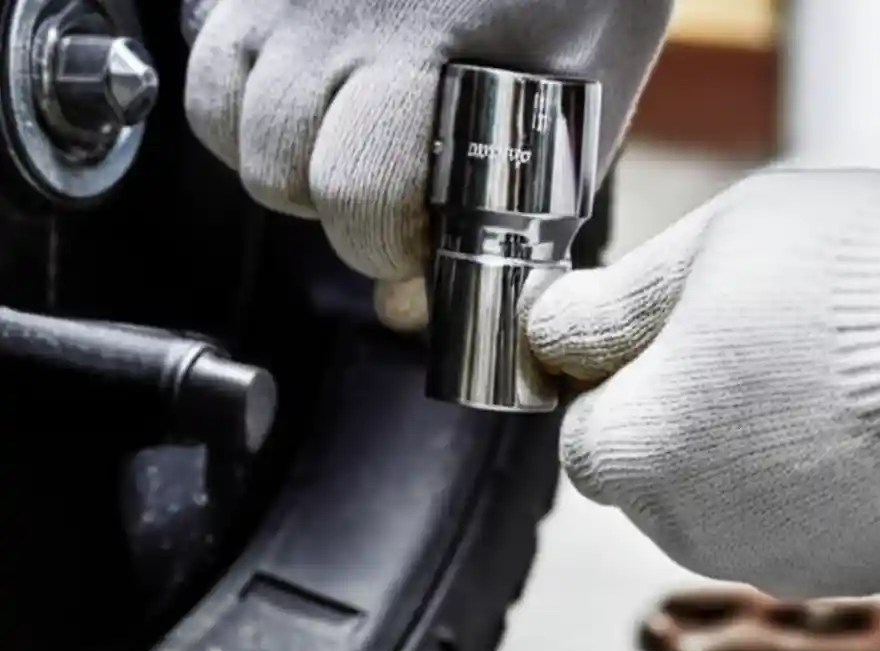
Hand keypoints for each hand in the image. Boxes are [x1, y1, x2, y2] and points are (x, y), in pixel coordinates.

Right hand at [182, 0, 670, 329]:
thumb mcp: (581, 105)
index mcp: (437, 42)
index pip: (360, 188)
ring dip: (284, 161)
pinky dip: (241, 104)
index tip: (422, 244)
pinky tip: (307, 105)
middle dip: (337, 214)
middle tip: (392, 202)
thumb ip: (515, 211)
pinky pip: (210, 63)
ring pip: (226, 119)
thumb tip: (407, 304)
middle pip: (279, 168)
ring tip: (347, 147)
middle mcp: (344, 9)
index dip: (385, 243)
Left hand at [525, 168, 879, 597]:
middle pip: (657, 476)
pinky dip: (824, 476)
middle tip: (749, 332)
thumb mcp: (709, 246)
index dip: (613, 376)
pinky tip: (871, 411)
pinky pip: (814, 520)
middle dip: (682, 410)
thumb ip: (610, 303)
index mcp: (643, 453)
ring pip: (735, 501)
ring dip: (753, 444)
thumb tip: (554, 328)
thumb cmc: (864, 284)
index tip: (654, 333)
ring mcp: (790, 559)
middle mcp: (703, 529)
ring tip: (821, 365)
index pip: (585, 435)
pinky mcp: (869, 566)